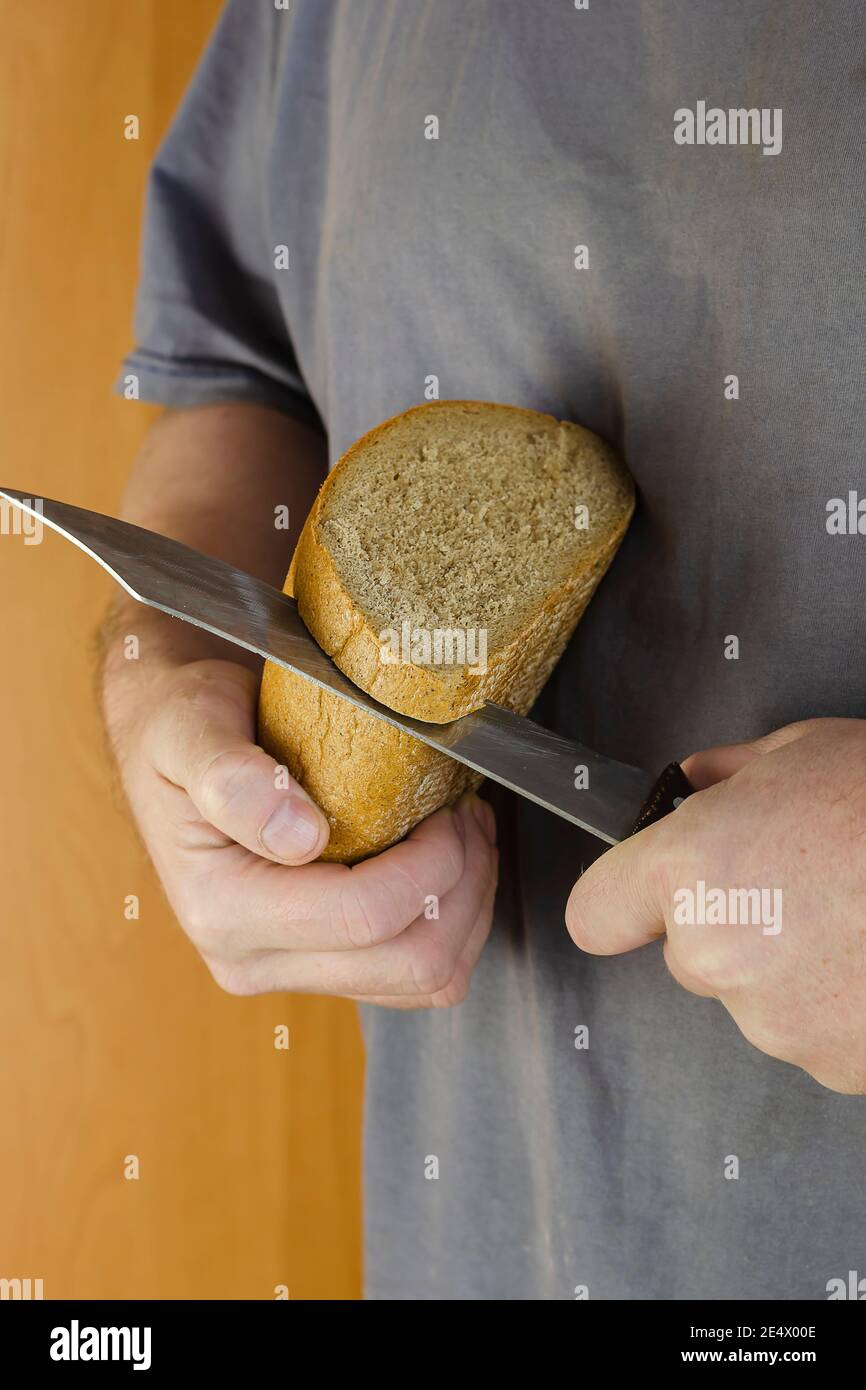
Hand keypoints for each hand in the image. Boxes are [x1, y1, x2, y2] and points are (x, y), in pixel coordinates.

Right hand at [105, 657, 497, 1007]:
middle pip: (410, 963)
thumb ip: (234, 779)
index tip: (444, 802)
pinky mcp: (322, 966)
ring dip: (467, 905)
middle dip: (462, 885)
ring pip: (427, 981)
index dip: (431, 863)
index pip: (364, 916)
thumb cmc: (182, 723)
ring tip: (464, 832)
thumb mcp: (191, 728)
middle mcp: (253, 959)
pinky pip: (418, 977)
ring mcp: (290, 971)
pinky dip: (454, 920)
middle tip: (464, 814)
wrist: (167, 739)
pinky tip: (448, 859)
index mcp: (222, 911)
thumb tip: (300, 839)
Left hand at [565, 718, 865, 1092]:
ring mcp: (778, 1022)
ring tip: (854, 918)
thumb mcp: (805, 750)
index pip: (595, 914)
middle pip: (688, 955)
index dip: (621, 901)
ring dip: (790, 969)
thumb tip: (697, 782)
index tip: (640, 897)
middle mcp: (717, 956)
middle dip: (729, 925)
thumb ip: (728, 774)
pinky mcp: (834, 1066)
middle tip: (800, 885)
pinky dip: (840, 1005)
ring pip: (756, 998)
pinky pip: (814, 1032)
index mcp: (693, 870)